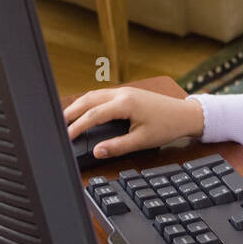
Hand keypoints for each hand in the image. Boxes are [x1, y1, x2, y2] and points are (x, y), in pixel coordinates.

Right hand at [63, 87, 203, 158]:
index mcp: (124, 103)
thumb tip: (98, 151)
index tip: (66, 136)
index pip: (93, 114)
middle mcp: (122, 93)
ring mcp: (124, 91)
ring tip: (67, 118)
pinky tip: (85, 111)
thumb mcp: (142, 141)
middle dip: (71, 112)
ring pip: (94, 95)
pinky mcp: (127, 93)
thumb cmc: (167, 126)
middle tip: (57, 124)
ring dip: (79, 105)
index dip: (77, 126)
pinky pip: (102, 95)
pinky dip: (89, 102)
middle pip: (88, 100)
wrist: (185, 115)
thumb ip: (117, 147)